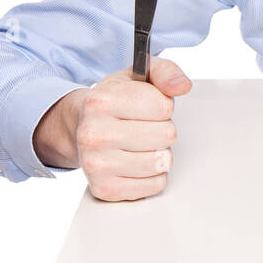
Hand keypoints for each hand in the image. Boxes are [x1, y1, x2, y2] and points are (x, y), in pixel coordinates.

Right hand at [73, 56, 191, 201]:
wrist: (80, 126)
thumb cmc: (116, 100)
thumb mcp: (138, 75)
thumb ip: (165, 72)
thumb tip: (182, 86)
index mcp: (100, 101)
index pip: (163, 107)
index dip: (164, 105)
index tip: (149, 105)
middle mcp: (92, 134)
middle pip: (165, 135)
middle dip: (163, 129)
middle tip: (146, 126)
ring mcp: (95, 165)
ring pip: (161, 162)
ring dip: (160, 153)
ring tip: (142, 144)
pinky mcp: (104, 189)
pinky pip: (155, 185)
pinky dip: (154, 175)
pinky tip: (138, 162)